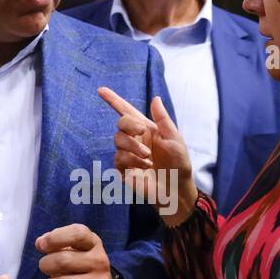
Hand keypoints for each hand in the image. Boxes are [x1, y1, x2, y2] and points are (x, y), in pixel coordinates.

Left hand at [33, 224, 114, 278]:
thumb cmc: (81, 267)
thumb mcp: (74, 249)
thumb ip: (55, 242)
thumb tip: (40, 243)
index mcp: (94, 244)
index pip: (77, 234)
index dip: (55, 238)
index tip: (42, 246)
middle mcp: (100, 262)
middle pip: (63, 261)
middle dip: (45, 265)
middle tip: (45, 268)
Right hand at [97, 87, 196, 225]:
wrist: (176, 189)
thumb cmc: (179, 164)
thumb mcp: (175, 139)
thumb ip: (163, 120)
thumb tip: (155, 98)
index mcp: (146, 129)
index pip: (127, 112)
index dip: (114, 100)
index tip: (101, 89)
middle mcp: (135, 140)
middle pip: (120, 123)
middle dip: (128, 125)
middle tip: (141, 132)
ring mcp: (128, 154)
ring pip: (117, 140)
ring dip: (133, 146)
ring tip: (149, 158)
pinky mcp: (124, 169)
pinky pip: (118, 158)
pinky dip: (132, 161)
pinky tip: (145, 167)